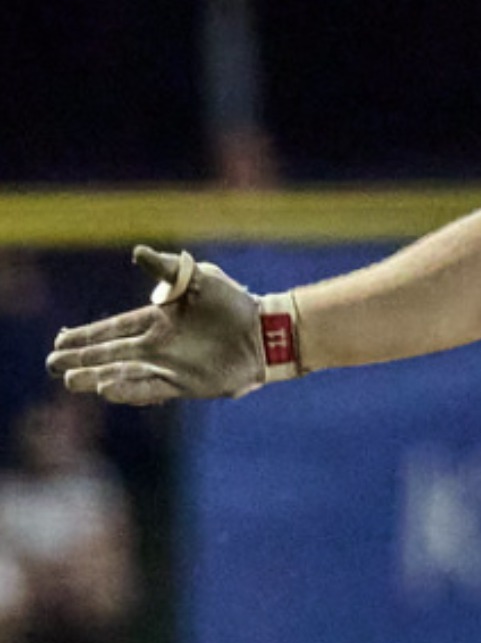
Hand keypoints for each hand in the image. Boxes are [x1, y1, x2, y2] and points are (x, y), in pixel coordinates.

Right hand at [46, 246, 267, 404]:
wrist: (266, 331)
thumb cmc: (234, 301)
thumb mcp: (200, 278)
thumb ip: (168, 270)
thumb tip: (137, 251)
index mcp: (158, 320)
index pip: (114, 328)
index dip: (88, 335)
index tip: (61, 339)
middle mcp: (158, 345)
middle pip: (111, 354)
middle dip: (82, 359)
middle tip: (53, 364)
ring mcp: (169, 366)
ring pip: (124, 374)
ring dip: (98, 378)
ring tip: (72, 381)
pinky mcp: (185, 385)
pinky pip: (150, 390)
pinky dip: (128, 391)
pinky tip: (106, 389)